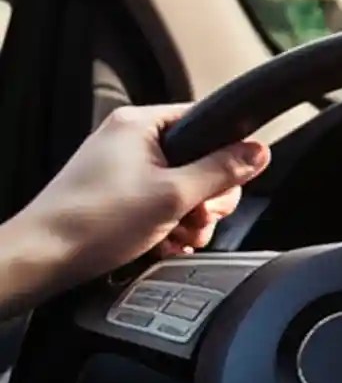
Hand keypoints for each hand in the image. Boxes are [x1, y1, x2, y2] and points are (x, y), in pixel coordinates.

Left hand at [16, 104, 269, 285]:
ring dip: (190, 218)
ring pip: (185, 189)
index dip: (225, 156)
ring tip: (175, 236)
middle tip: (194, 217)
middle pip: (201, 160)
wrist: (41, 260)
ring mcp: (124, 170)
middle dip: (206, 198)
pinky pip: (163, 205)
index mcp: (141, 125)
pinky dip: (170, 227)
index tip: (225, 185)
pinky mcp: (119, 197)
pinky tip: (163, 244)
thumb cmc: (92, 222)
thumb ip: (221, 171)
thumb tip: (258, 152)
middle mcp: (131, 141)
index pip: (207, 123)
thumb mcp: (173, 195)